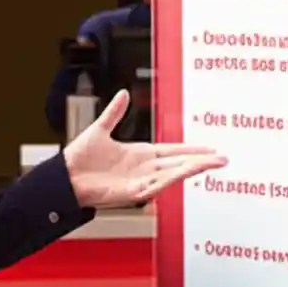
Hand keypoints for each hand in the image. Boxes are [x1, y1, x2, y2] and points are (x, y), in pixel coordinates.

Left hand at [64, 89, 227, 208]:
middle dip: (201, 162)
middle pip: (179, 164)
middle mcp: (144, 169)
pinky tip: (185, 173)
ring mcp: (140, 182)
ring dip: (192, 170)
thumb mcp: (100, 128)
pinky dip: (171, 180)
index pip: (173, 152)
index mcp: (140, 154)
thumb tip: (123, 93)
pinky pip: (157, 186)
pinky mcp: (132, 193)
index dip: (192, 150)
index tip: (210, 149)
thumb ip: (114, 112)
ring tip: (212, 164)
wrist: (64, 177)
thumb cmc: (80, 158)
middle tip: (223, 159)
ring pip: (173, 175)